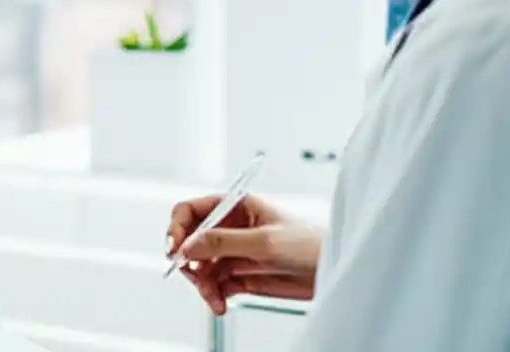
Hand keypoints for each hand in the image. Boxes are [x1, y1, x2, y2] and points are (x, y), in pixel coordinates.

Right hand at [167, 194, 323, 314]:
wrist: (333, 271)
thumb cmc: (310, 244)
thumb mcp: (264, 241)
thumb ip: (223, 242)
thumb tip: (189, 245)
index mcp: (235, 205)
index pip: (191, 210)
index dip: (178, 228)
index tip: (176, 248)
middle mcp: (230, 227)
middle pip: (190, 241)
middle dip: (189, 261)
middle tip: (194, 276)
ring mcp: (234, 252)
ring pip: (200, 268)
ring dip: (202, 285)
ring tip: (214, 298)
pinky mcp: (240, 275)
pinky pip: (215, 285)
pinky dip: (213, 296)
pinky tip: (220, 304)